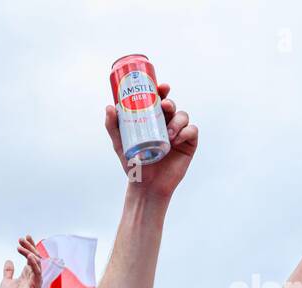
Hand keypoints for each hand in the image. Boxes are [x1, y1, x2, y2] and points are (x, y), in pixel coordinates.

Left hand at [0, 235, 41, 287]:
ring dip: (29, 252)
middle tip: (21, 238)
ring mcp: (36, 280)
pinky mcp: (36, 285)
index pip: (31, 256)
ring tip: (21, 245)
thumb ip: (9, 272)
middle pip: (35, 256)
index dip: (29, 246)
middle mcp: (33, 275)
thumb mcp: (7, 281)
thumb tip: (8, 261)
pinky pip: (37, 272)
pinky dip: (34, 263)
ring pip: (37, 262)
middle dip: (29, 246)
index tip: (24, 237)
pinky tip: (29, 256)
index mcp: (28, 274)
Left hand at [105, 82, 197, 198]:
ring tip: (168, 133)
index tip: (161, 87)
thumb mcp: (120, 145)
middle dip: (170, 101)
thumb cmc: (133, 165)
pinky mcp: (189, 144)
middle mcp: (167, 123)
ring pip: (183, 116)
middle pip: (172, 106)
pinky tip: (177, 138)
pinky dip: (186, 132)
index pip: (159, 100)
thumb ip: (113, 127)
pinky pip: (192, 131)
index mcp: (153, 120)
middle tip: (164, 105)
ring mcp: (179, 133)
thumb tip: (109, 107)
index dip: (162, 90)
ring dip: (177, 120)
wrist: (145, 186)